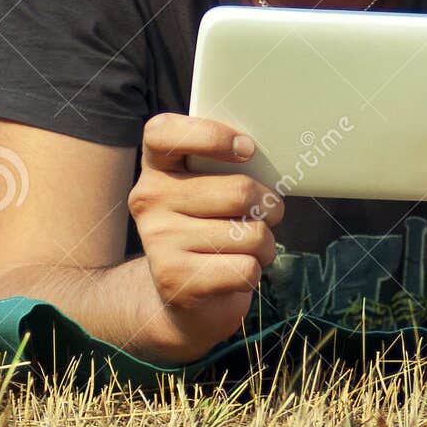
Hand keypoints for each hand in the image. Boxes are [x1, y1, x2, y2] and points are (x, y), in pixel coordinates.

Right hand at [127, 113, 283, 358]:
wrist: (181, 293)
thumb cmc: (211, 226)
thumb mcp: (212, 188)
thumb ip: (229, 166)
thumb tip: (276, 159)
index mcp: (158, 167)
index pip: (165, 132)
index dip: (211, 135)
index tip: (247, 149)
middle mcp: (149, 198)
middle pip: (239, 191)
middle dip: (269, 207)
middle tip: (264, 215)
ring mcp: (158, 239)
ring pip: (250, 234)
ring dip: (265, 245)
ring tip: (247, 247)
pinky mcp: (174, 278)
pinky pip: (245, 268)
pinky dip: (255, 271)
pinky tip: (235, 271)